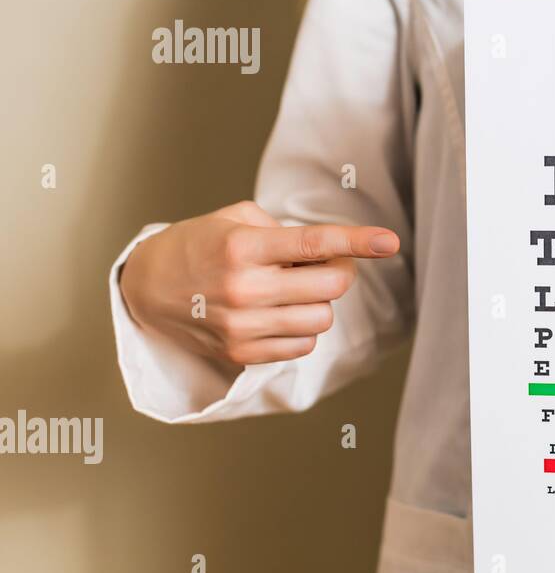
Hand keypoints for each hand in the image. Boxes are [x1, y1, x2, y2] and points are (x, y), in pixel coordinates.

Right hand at [119, 200, 399, 369]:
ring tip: (294, 289)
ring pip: (321, 319)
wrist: (147, 287)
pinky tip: (280, 313)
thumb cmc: (199, 245)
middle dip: (339, 271)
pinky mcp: (240, 353)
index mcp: (243, 247)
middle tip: (324, 263)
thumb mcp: (235, 219)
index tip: (389, 242)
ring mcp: (242, 325)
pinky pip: (303, 345)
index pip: (313, 243)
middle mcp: (244, 288)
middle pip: (330, 285)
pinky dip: (303, 328)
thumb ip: (285, 230)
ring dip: (320, 302)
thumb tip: (333, 253)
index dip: (357, 241)